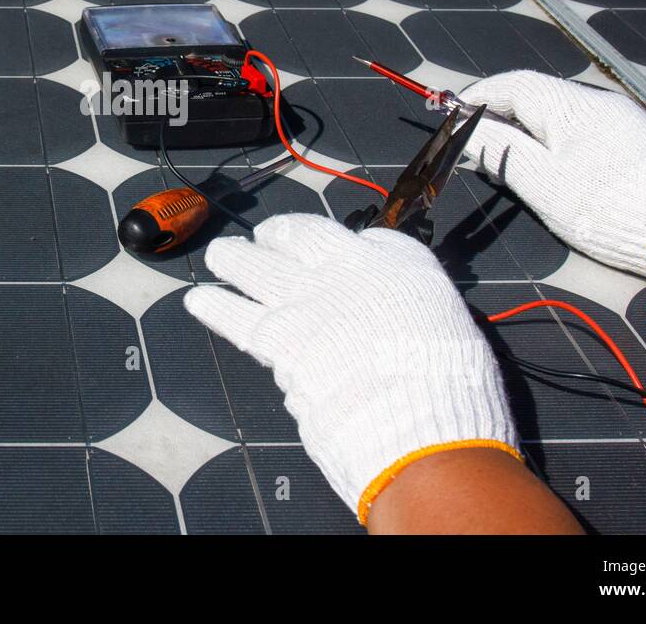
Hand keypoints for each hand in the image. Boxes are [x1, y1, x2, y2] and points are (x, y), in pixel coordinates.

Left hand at [183, 214, 518, 524]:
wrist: (417, 414)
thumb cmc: (446, 371)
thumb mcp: (438, 307)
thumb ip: (399, 279)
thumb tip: (374, 260)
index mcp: (383, 263)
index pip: (335, 235)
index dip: (304, 231)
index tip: (291, 233)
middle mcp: (337, 276)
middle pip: (288, 242)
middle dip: (267, 239)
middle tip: (252, 241)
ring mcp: (303, 306)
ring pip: (255, 271)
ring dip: (232, 261)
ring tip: (218, 257)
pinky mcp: (278, 346)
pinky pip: (237, 320)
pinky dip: (215, 308)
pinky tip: (199, 301)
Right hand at [460, 71, 645, 280]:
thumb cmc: (601, 206)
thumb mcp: (539, 182)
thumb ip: (500, 150)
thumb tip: (467, 129)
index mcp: (570, 105)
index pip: (513, 85)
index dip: (479, 96)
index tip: (452, 112)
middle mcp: (597, 102)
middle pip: (537, 96)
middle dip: (501, 113)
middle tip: (474, 140)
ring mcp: (621, 118)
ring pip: (560, 113)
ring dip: (528, 128)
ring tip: (508, 156)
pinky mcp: (636, 139)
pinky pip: (583, 127)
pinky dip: (555, 139)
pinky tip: (550, 165)